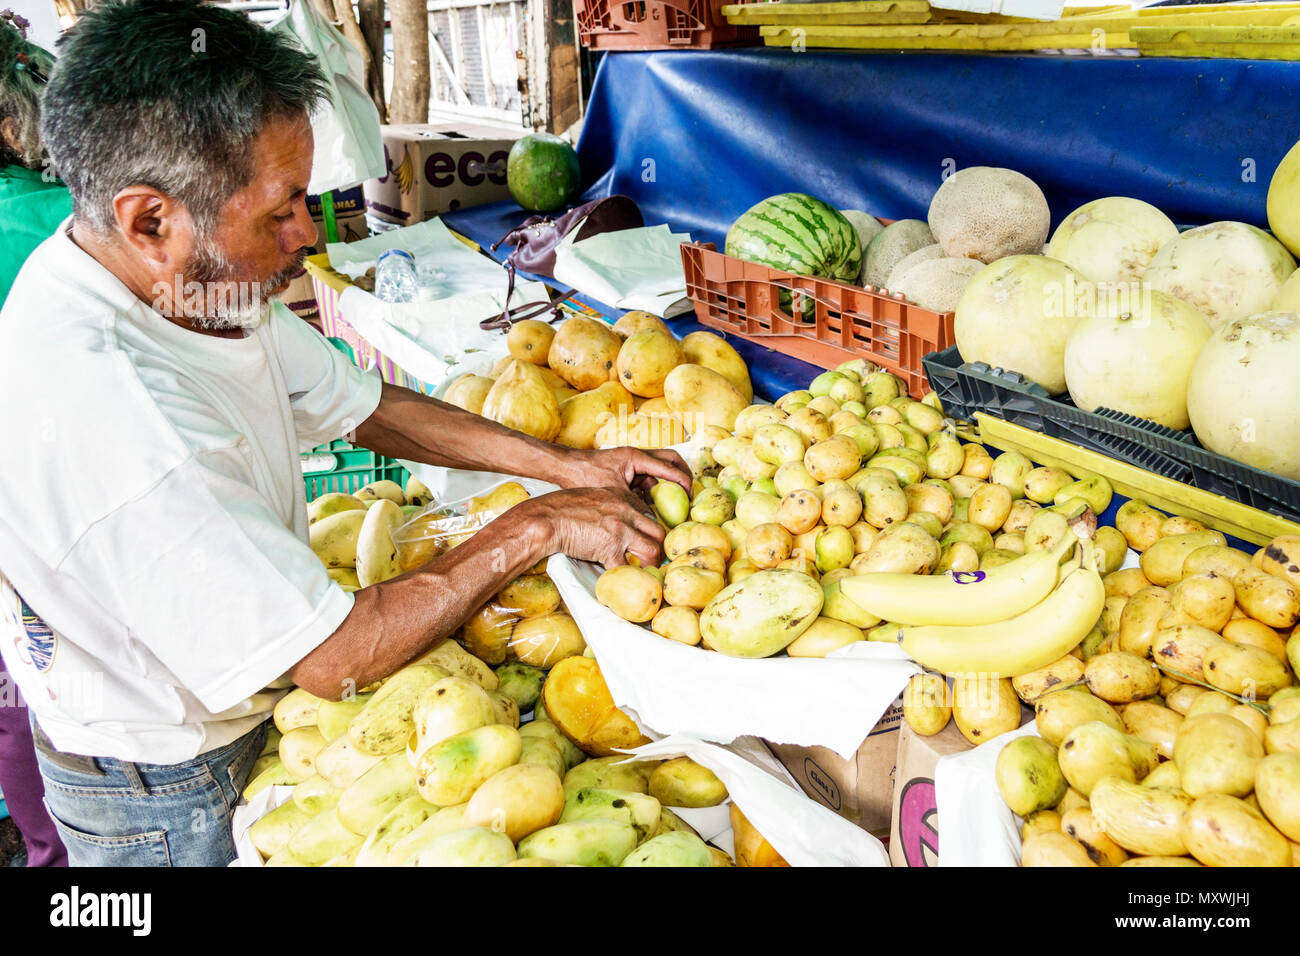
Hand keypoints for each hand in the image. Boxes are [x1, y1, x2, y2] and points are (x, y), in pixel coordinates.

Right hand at [520, 487, 666, 568]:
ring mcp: (620, 529)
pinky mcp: (610, 548)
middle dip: (659, 548)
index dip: (650, 530)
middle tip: (652, 560)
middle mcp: (626, 510)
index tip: (647, 540)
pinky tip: (623, 581)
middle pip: (659, 531)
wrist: (545, 517)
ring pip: (653, 549)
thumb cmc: (560, 509)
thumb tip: (613, 525)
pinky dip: (627, 578)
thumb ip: (607, 508)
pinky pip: (628, 568)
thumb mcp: (591, 498)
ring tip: (644, 573)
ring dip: (651, 564)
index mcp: (621, 497)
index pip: (649, 513)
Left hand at [561, 446, 691, 497]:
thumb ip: (635, 504)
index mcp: (636, 457)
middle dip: (683, 476)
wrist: (564, 468)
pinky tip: (649, 508)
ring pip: (659, 471)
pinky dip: (651, 492)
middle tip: (690, 494)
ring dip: (666, 486)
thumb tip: (652, 520)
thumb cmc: (584, 475)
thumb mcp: (613, 493)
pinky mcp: (626, 472)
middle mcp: (637, 456)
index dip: (683, 482)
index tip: (691, 496)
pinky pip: (646, 480)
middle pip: (671, 461)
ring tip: (672, 505)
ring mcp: (632, 463)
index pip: (669, 467)